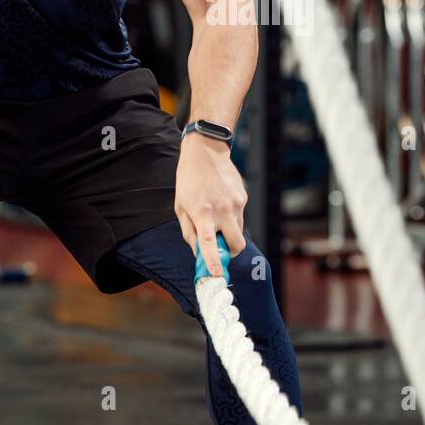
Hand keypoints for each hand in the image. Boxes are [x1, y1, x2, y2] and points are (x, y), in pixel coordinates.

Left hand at [174, 135, 246, 277]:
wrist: (206, 151)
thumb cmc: (189, 180)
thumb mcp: (180, 207)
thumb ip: (189, 232)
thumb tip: (199, 253)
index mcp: (202, 212)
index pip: (209, 242)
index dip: (214, 260)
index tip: (218, 274)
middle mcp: (221, 209)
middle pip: (235, 244)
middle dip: (229, 252)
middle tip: (220, 247)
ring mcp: (235, 203)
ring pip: (238, 231)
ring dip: (229, 232)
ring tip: (216, 215)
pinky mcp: (243, 197)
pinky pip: (239, 216)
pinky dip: (231, 217)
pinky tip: (221, 201)